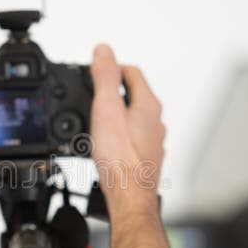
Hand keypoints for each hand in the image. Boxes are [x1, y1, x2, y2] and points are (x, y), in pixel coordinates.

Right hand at [89, 44, 164, 201]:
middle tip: (92, 92)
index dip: (112, 67)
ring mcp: (152, 141)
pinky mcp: (145, 158)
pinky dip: (118, 135)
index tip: (95, 70)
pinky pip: (131, 139)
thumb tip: (104, 50)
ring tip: (96, 117)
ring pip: (133, 118)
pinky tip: (106, 144)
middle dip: (113, 90)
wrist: (128, 197)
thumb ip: (105, 76)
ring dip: (116, 113)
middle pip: (133, 94)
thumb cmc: (120, 159)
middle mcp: (154, 121)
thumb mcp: (106, 109)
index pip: (132, 72)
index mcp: (147, 105)